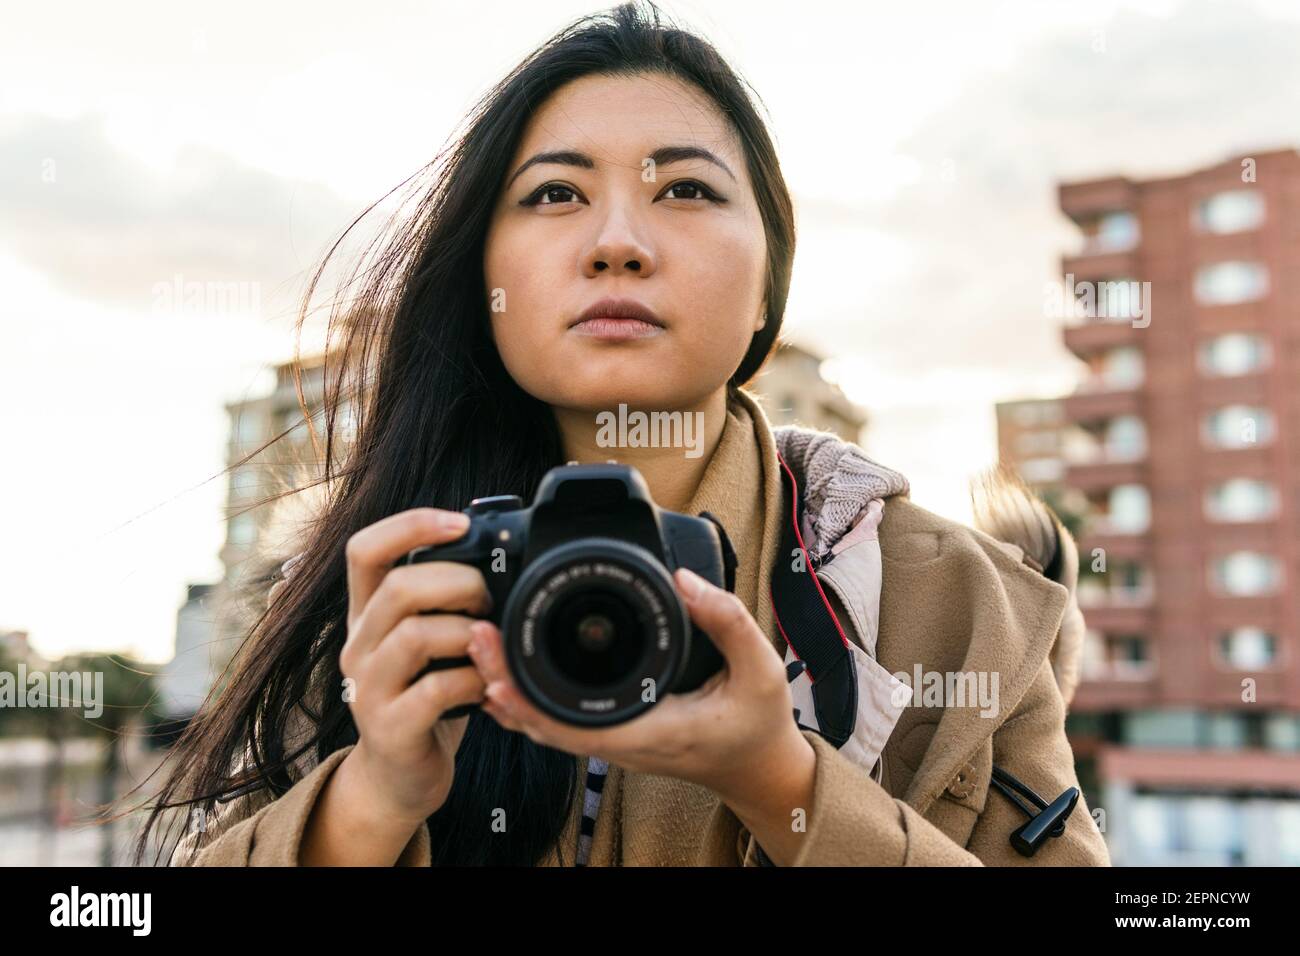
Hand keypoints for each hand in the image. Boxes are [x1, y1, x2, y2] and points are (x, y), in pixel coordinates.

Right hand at [338, 507, 491, 825]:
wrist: (400, 777)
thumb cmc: (426, 698)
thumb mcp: (427, 642)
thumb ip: (443, 601)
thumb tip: (495, 551)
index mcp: (366, 614)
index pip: (363, 550)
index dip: (410, 525)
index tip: (461, 523)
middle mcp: (358, 645)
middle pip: (397, 587)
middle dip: (459, 582)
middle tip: (490, 602)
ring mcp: (367, 688)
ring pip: (415, 634)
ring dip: (469, 633)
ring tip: (490, 645)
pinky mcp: (390, 728)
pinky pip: (435, 690)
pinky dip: (473, 680)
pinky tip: (486, 687)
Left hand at [466, 567, 809, 804]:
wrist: (761, 765)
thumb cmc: (758, 722)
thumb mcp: (761, 668)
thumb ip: (727, 620)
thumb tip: (684, 579)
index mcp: (652, 730)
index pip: (572, 725)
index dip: (526, 699)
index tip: (496, 659)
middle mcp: (624, 741)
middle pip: (545, 724)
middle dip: (503, 683)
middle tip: (476, 636)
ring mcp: (616, 740)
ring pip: (547, 725)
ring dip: (511, 690)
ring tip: (482, 646)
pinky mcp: (616, 731)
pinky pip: (561, 722)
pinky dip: (530, 699)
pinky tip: (510, 672)